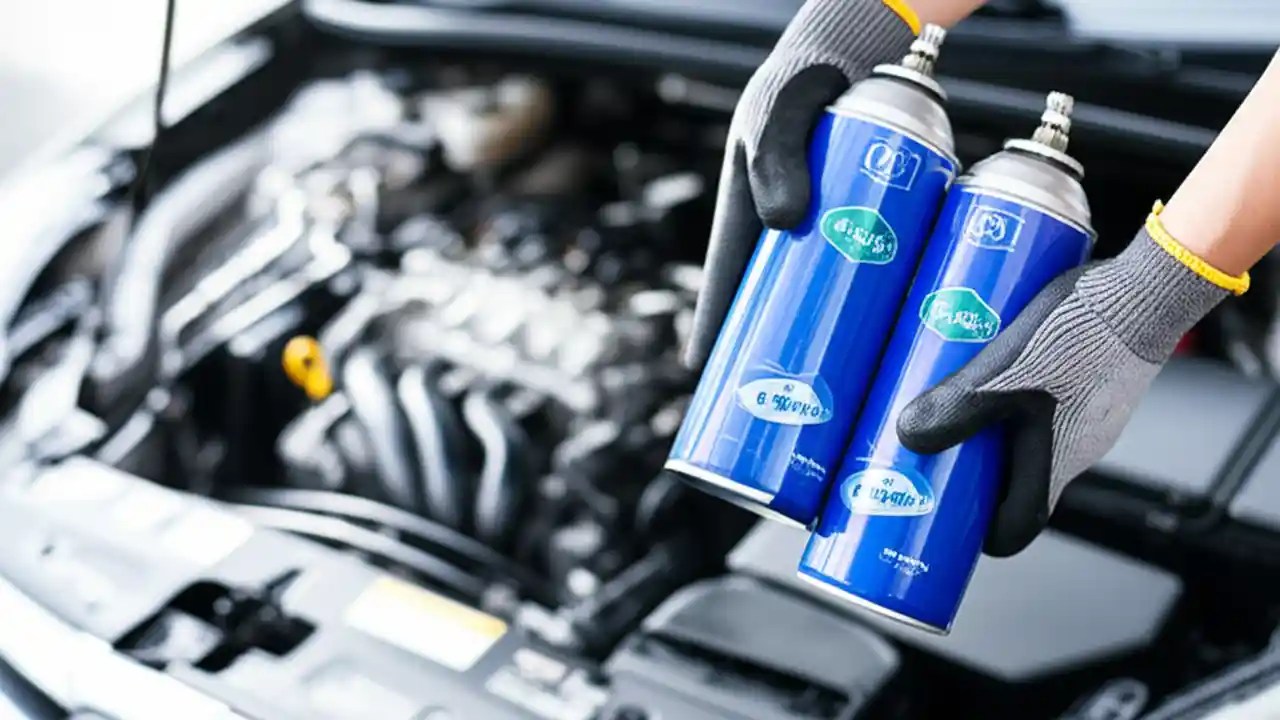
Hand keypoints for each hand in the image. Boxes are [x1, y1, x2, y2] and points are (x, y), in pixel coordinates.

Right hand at [682, 0, 916, 369]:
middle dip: (767, 355)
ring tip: (831, 393)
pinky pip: (855, 278)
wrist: (853, 55)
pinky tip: (882, 343)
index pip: (723, 286)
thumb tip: (787, 223)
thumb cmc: (802, 80)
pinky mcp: (854, 227)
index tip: (706, 379)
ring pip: (813, 300)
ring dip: (817, 341)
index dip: (714, 334)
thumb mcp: (779, 112)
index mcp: (743, 217)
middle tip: (776, 405)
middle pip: (769, 306)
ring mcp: (817, 234)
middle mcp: (779, 234)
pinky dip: (860, 310)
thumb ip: (777, 157)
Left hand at [897, 224, 1233, 556]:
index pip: (1018, 526)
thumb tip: (908, 436)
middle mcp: (1080, 450)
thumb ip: (955, 408)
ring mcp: (1092, 417)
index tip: (947, 517)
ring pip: (1032, 441)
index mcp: (1056, 465)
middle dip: (974, 473)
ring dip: (991, 432)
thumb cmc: (1079, 337)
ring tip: (952, 405)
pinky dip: (1016, 401)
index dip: (981, 531)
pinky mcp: (1096, 384)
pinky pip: (1049, 407)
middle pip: (1019, 482)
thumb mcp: (1000, 375)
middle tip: (935, 451)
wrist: (1143, 291)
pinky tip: (991, 368)